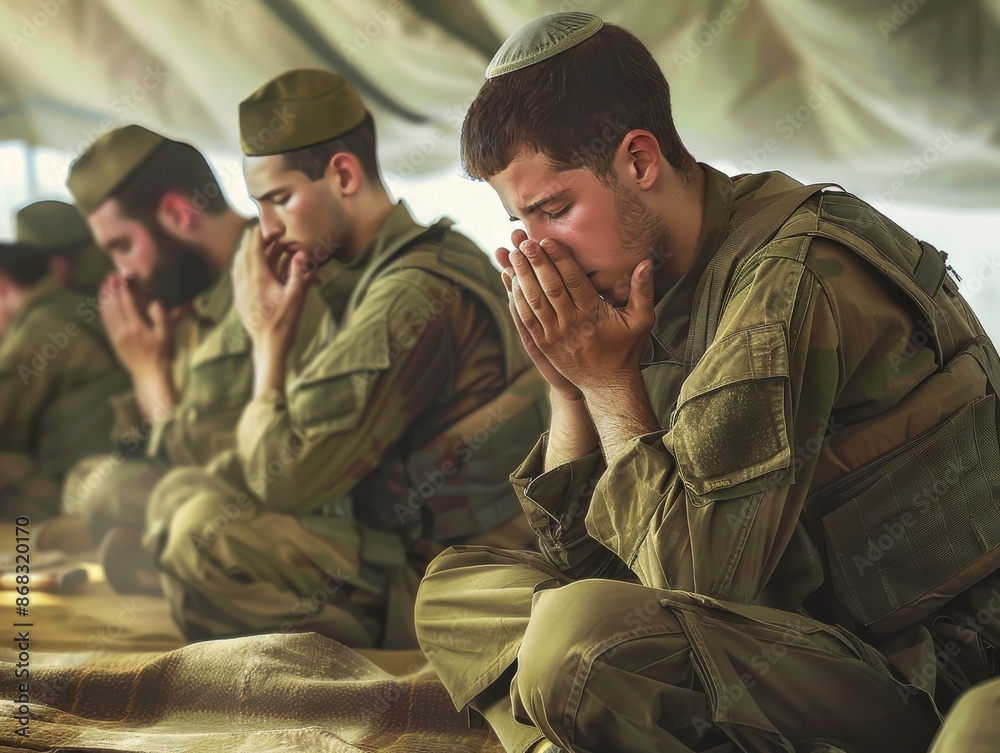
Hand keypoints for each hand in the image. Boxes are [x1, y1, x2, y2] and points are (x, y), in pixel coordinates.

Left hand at [99, 274, 174, 377]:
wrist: (148, 373)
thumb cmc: (160, 353)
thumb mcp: (166, 335)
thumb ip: (161, 317)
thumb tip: (154, 302)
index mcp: (137, 327)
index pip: (127, 303)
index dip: (123, 289)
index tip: (120, 277)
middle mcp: (124, 331)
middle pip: (114, 306)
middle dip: (111, 289)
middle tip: (109, 276)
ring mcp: (116, 336)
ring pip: (106, 313)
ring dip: (104, 298)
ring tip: (104, 285)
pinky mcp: (113, 341)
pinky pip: (105, 323)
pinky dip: (103, 310)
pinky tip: (103, 303)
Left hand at [232, 225, 313, 357]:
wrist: (268, 346)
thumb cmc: (284, 323)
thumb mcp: (296, 297)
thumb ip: (299, 274)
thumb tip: (301, 254)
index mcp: (258, 279)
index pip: (253, 248)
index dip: (259, 235)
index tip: (266, 226)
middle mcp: (245, 282)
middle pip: (244, 253)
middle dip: (252, 241)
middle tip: (262, 233)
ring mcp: (240, 291)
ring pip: (239, 264)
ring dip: (247, 252)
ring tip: (257, 246)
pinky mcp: (240, 300)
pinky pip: (238, 276)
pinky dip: (243, 265)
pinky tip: (249, 266)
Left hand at [506, 233, 653, 397]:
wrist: (607, 384)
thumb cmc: (625, 348)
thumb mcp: (641, 320)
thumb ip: (642, 290)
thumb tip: (646, 262)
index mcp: (593, 315)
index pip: (573, 281)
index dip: (559, 259)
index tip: (547, 241)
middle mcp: (571, 325)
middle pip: (549, 289)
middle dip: (536, 264)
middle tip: (524, 243)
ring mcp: (554, 336)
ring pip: (534, 303)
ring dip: (522, 278)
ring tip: (514, 256)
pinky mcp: (543, 345)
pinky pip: (526, 320)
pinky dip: (516, 301)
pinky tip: (510, 283)